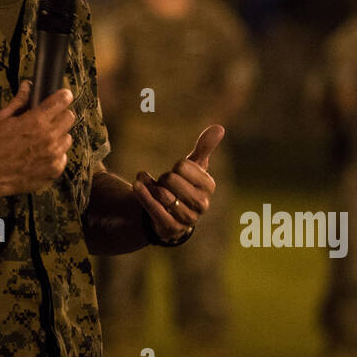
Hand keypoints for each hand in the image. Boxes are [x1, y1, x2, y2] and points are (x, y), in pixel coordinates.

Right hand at [0, 80, 76, 198]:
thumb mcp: (1, 119)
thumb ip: (18, 101)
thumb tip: (27, 85)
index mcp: (36, 120)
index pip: (62, 100)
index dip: (63, 96)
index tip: (62, 96)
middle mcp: (48, 136)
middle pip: (69, 117)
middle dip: (60, 115)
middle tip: (48, 120)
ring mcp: (53, 155)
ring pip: (68, 138)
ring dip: (58, 136)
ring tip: (43, 140)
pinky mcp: (54, 170)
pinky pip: (63, 156)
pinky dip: (56, 155)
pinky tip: (41, 155)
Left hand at [133, 125, 224, 241]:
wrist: (171, 212)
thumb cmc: (185, 184)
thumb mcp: (194, 165)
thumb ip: (204, 147)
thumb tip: (219, 128)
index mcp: (208, 186)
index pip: (185, 167)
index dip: (177, 167)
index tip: (178, 170)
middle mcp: (201, 204)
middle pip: (172, 181)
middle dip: (164, 178)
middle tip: (164, 181)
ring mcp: (188, 218)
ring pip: (163, 196)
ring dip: (152, 188)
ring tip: (150, 186)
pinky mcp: (172, 228)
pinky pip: (156, 211)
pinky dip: (144, 197)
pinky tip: (137, 187)